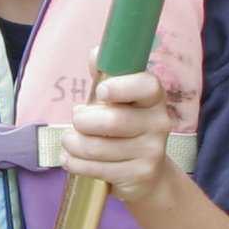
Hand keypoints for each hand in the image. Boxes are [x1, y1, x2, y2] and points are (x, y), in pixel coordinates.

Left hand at [61, 71, 178, 205]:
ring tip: (70, 140)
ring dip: (72, 143)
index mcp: (153, 98)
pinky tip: (71, 158)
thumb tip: (95, 53)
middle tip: (76, 121)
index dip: (122, 87)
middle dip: (82, 121)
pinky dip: (73, 162)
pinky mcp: (140, 174)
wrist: (147, 174)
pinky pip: (94, 168)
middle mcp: (159, 123)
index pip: (147, 86)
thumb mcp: (116, 100)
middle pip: (112, 121)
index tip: (102, 92)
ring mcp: (152, 151)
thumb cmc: (124, 127)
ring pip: (97, 147)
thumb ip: (105, 75)